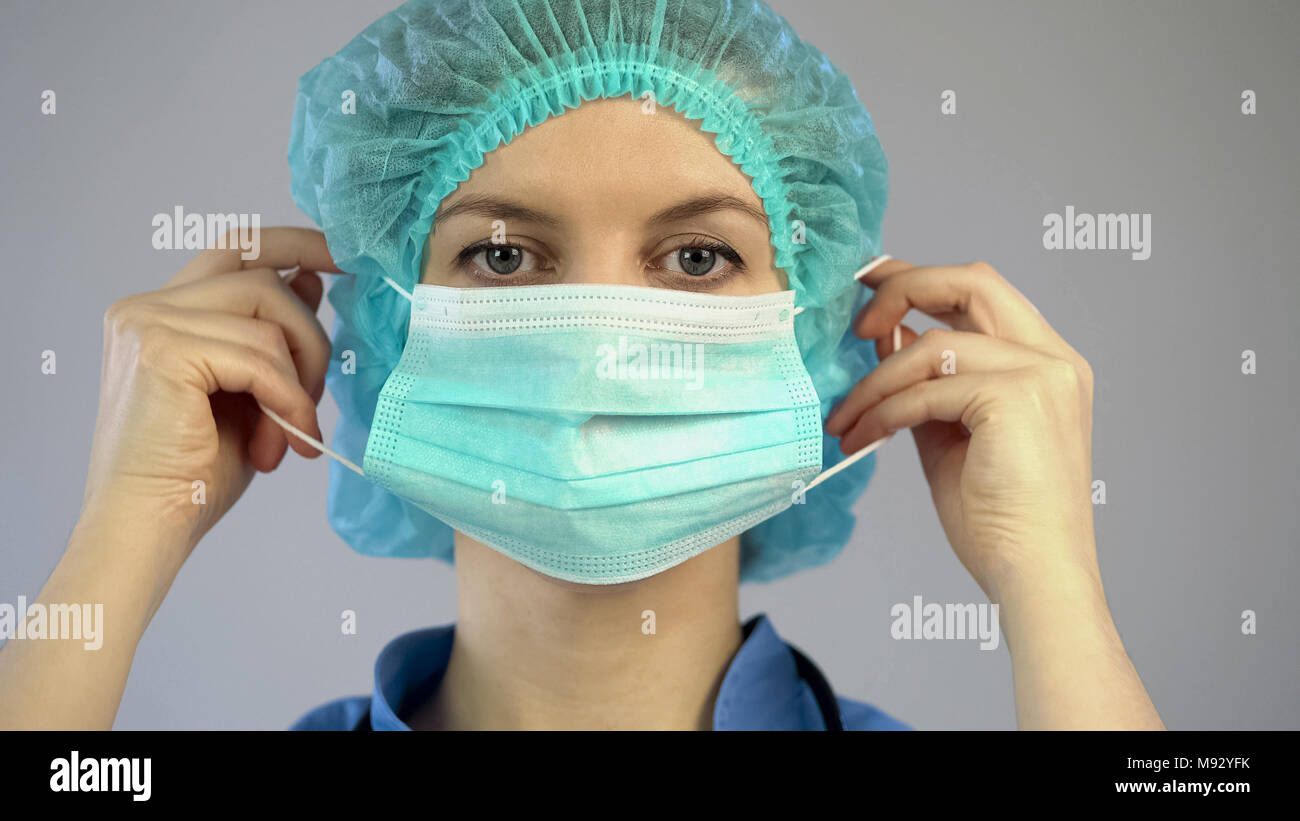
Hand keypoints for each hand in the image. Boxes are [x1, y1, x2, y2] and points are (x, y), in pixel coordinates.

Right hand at [82, 227, 339, 559]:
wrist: (146, 529)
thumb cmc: (194, 474)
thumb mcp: (251, 392)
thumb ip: (272, 335)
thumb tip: (312, 278)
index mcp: (162, 312)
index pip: (237, 249)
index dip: (296, 245)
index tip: (346, 259)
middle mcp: (147, 306)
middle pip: (260, 271)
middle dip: (311, 326)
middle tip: (315, 397)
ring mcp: (149, 322)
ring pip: (269, 309)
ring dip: (299, 378)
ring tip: (290, 434)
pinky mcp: (161, 349)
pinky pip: (260, 354)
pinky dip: (287, 398)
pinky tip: (280, 442)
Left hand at [825, 259, 1097, 603]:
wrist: (1035, 576)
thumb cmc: (999, 520)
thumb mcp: (954, 434)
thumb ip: (930, 383)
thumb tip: (889, 339)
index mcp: (1049, 362)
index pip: (982, 292)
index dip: (922, 279)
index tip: (870, 285)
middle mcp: (1054, 359)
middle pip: (970, 281)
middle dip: (902, 288)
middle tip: (854, 323)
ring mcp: (1041, 375)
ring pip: (930, 344)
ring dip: (873, 381)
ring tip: (843, 419)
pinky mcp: (1016, 399)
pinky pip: (924, 390)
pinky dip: (883, 411)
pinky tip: (860, 437)